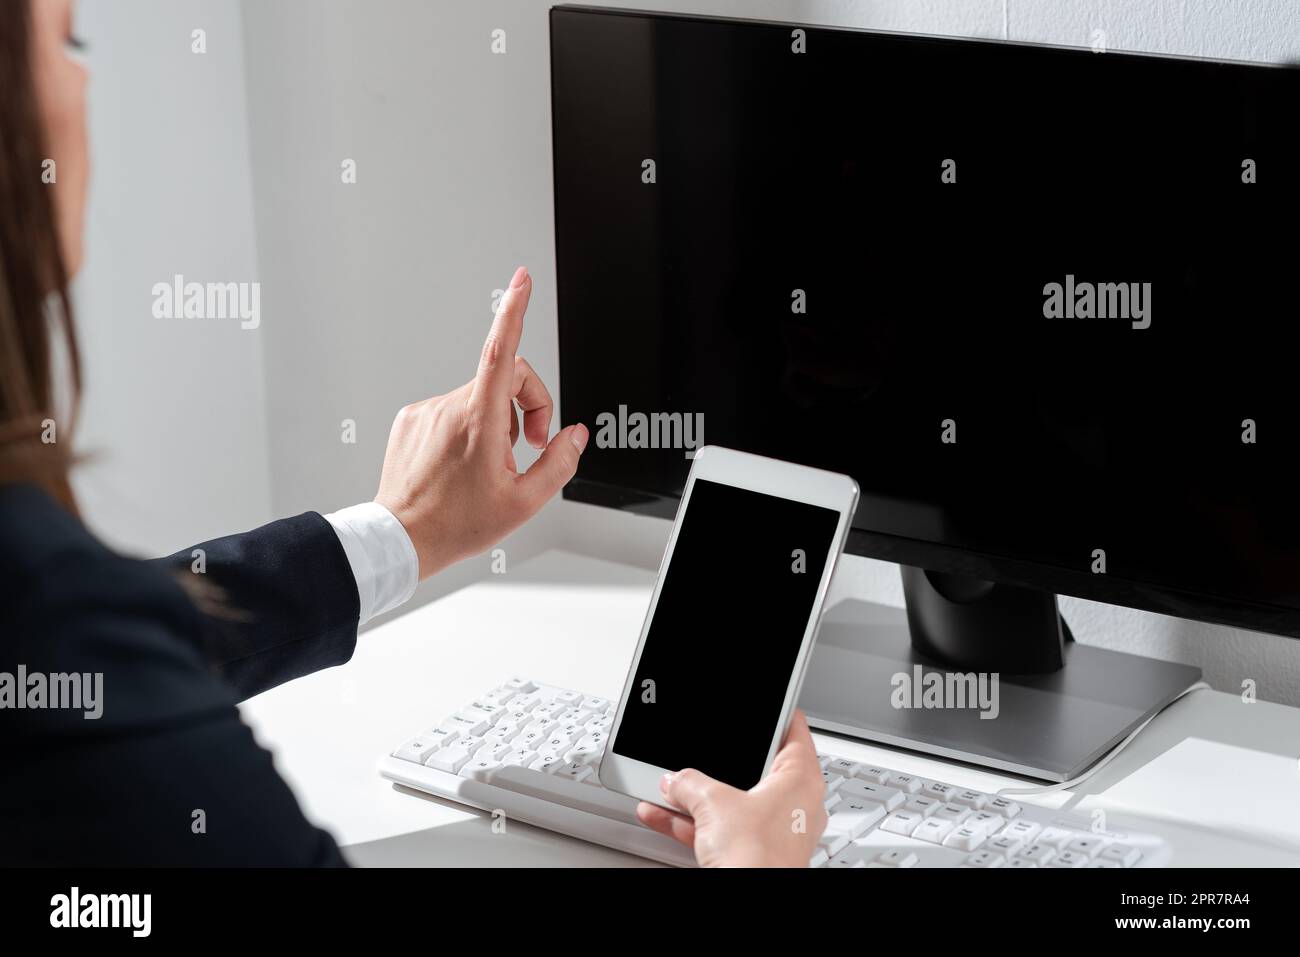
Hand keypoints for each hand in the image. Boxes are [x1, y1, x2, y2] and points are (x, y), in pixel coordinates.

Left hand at [374, 266, 588, 579]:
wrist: (401, 538)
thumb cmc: (457, 523)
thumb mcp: (524, 503)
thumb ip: (558, 463)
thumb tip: (572, 435)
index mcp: (479, 422)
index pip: (502, 351)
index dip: (514, 310)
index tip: (521, 280)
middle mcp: (450, 407)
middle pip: (506, 379)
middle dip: (529, 404)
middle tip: (534, 444)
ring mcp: (427, 411)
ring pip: (480, 396)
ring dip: (498, 421)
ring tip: (491, 464)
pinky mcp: (411, 419)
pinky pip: (453, 409)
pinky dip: (469, 427)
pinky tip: (463, 462)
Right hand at [635, 709, 827, 866]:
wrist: (750, 900)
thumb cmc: (757, 856)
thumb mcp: (713, 801)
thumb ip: (690, 782)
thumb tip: (676, 780)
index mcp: (802, 777)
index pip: (793, 728)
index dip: (773, 711)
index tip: (761, 700)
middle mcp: (797, 803)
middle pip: (755, 767)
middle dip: (718, 762)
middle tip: (699, 748)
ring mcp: (777, 831)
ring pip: (734, 801)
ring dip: (697, 795)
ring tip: (667, 784)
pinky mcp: (756, 854)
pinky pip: (722, 828)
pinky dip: (694, 822)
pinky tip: (661, 815)